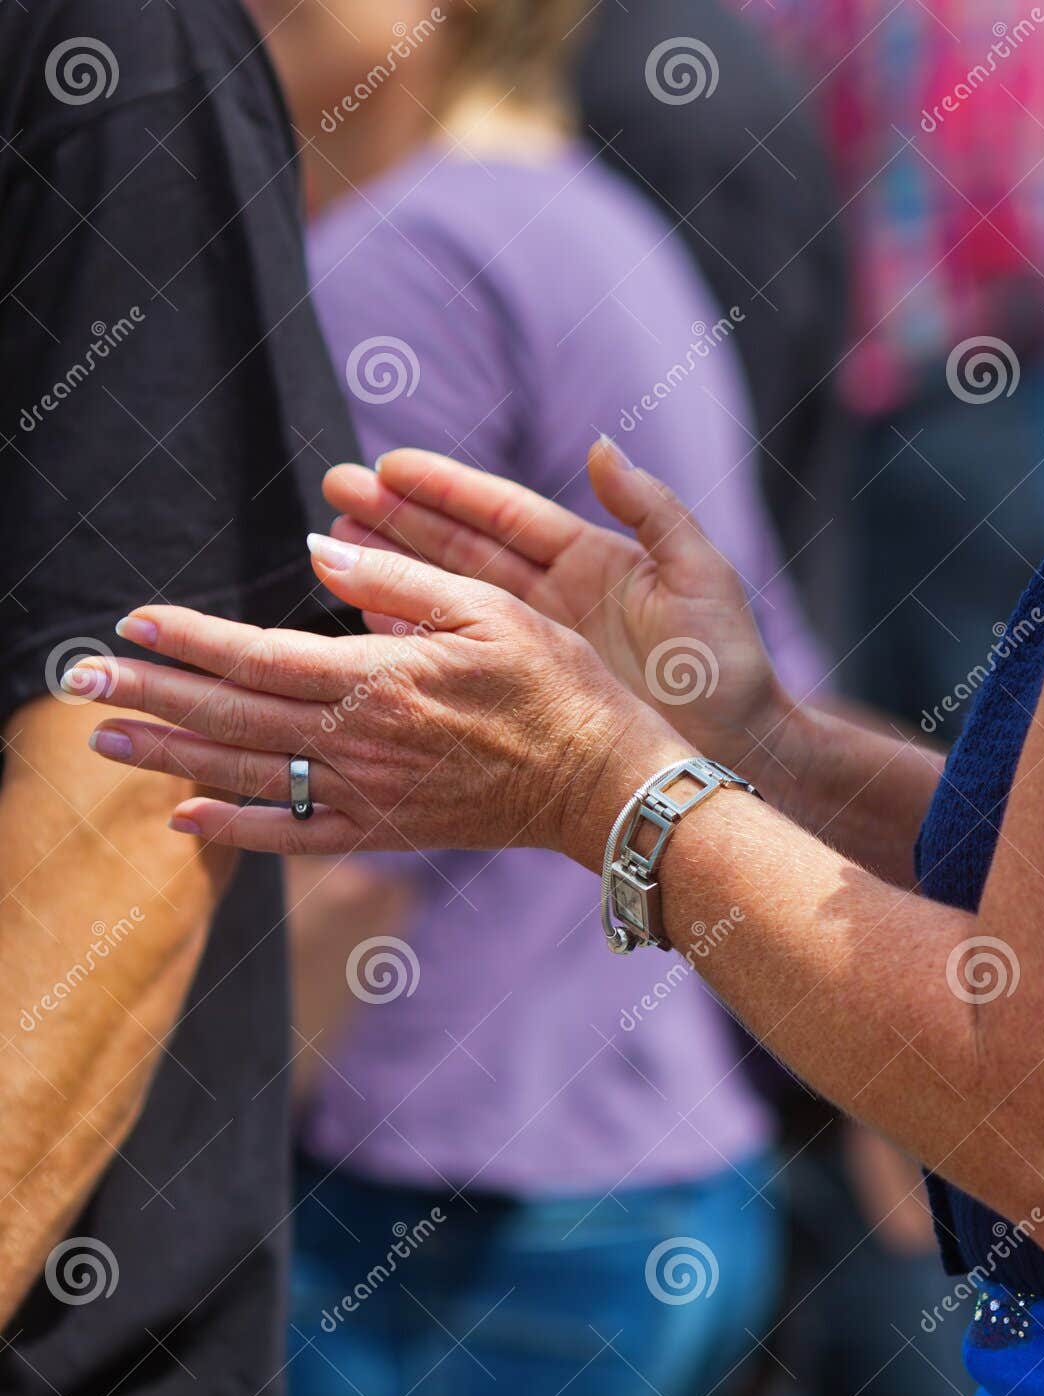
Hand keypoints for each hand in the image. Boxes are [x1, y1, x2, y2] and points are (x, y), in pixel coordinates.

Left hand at [72, 535, 688, 870]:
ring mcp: (368, 795)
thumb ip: (400, 581)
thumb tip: (320, 551)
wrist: (601, 785)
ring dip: (171, 758)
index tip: (134, 620)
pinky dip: (233, 832)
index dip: (190, 639)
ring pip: (248, 776)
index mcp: (382, 679)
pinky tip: (182, 821)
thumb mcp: (492, 610)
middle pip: (234, 717)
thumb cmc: (558, 686)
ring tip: (106, 741)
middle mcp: (361, 742)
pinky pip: (293, 836)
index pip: (260, 656)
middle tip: (81, 681)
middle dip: (152, 695)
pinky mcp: (384, 833)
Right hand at [323, 438, 794, 782]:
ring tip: (333, 549)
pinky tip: (368, 617)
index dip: (446, 490)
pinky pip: (460, 658)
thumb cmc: (729, 670)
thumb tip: (601, 446)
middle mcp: (554, 598)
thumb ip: (652, 509)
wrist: (736, 755)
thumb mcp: (701, 577)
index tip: (390, 466)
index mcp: (592, 560)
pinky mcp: (527, 691)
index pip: (504, 513)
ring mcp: (536, 646)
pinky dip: (415, 636)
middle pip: (460, 549)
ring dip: (392, 573)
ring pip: (449, 600)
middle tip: (336, 493)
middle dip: (398, 521)